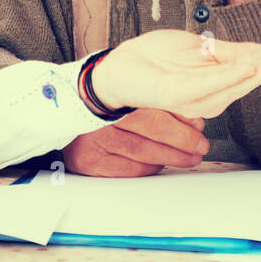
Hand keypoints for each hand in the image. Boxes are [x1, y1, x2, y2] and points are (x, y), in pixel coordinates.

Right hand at [62, 108, 208, 176]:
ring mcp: (93, 142)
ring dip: (172, 157)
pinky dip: (150, 168)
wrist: (61, 112)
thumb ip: (154, 100)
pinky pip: (128, 169)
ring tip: (190, 157)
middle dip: (182, 140)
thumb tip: (191, 117)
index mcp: (110, 97)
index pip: (153, 110)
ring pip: (143, 154)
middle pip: (151, 131)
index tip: (198, 124)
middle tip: (199, 145)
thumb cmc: (99, 103)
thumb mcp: (124, 91)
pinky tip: (162, 164)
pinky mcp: (89, 162)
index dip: (180, 119)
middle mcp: (100, 118)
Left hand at [91, 28, 260, 119]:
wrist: (119, 67)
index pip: (249, 69)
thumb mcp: (197, 47)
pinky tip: (247, 66)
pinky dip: (228, 76)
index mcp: (215, 83)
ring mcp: (193, 98)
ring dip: (258, 70)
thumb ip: (226, 51)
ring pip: (232, 85)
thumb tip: (260, 49)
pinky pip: (206, 86)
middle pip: (247, 80)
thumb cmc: (156, 59)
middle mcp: (208, 96)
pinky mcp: (176, 95)